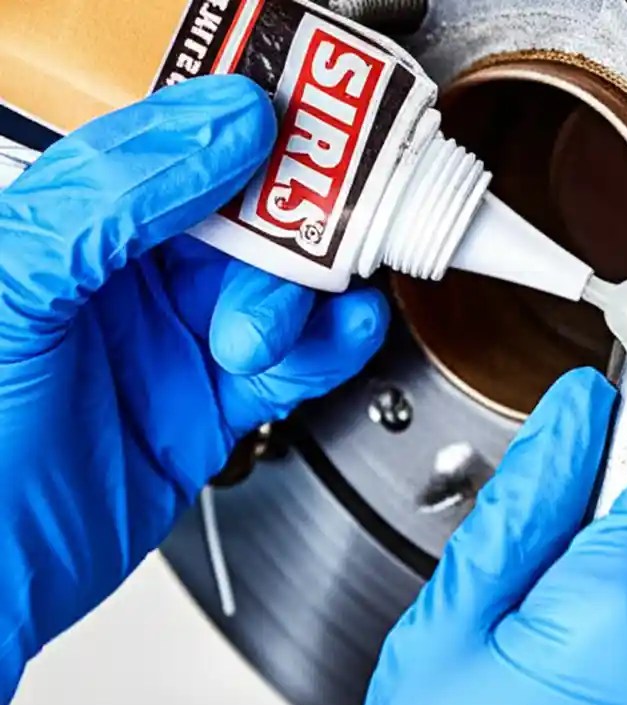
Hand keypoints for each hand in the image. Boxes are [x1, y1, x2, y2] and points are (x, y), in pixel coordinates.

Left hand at [0, 75, 387, 696]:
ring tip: (262, 339)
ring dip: (299, 300)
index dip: (234, 128)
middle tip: (306, 239)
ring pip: (281, 284)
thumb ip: (117, 198)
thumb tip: (221, 128)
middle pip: (243, 214)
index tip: (291, 121)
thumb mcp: (18, 288)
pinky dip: (331, 343)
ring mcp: (175, 340)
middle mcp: (124, 277)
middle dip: (284, 227)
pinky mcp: (218, 406)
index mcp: (67, 229)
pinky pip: (300, 358)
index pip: (168, 146)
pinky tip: (339, 334)